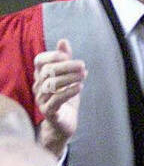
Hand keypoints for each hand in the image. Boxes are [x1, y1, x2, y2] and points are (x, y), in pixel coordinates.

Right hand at [32, 39, 85, 154]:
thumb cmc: (66, 98)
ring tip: (84, 75)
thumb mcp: (68, 78)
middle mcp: (38, 87)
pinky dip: (69, 91)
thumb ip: (65, 60)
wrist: (64, 124)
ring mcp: (41, 100)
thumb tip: (63, 41)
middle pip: (48, 71)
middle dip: (67, 66)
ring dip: (70, 78)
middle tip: (83, 66)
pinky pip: (56, 100)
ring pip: (51, 85)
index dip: (53, 56)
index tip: (68, 56)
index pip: (40, 60)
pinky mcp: (48, 112)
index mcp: (41, 77)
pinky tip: (80, 87)